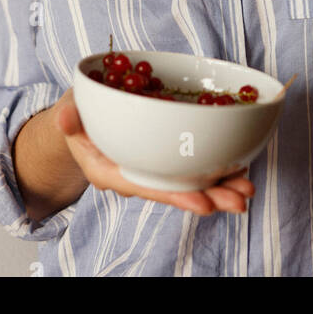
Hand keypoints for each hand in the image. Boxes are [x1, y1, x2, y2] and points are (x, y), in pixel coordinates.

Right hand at [54, 89, 255, 215]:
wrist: (81, 118)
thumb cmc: (78, 114)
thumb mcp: (69, 110)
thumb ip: (68, 116)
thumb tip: (65, 119)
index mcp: (109, 170)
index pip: (144, 186)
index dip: (173, 195)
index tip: (202, 203)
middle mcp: (134, 175)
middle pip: (172, 191)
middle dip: (208, 196)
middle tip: (240, 199)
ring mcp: (150, 168)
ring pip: (186, 182)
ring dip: (218, 186)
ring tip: (247, 188)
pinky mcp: (163, 156)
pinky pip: (190, 166)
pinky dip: (215, 167)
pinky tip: (239, 166)